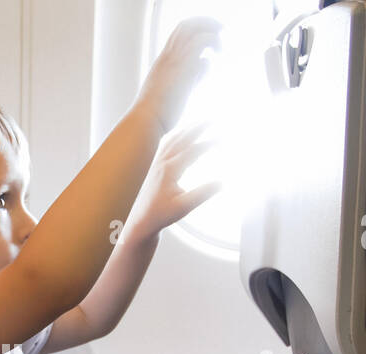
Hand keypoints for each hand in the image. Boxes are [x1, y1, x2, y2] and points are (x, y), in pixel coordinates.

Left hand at [122, 124, 221, 244]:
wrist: (140, 221)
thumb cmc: (160, 215)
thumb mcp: (184, 206)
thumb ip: (203, 193)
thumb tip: (222, 182)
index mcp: (169, 170)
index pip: (193, 150)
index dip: (210, 143)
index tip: (224, 139)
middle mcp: (162, 163)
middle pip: (183, 138)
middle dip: (199, 127)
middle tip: (214, 119)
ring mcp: (157, 164)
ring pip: (173, 140)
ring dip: (187, 130)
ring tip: (200, 123)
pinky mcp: (155, 168)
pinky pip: (166, 146)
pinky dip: (177, 137)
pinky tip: (182, 137)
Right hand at [133, 17, 222, 136]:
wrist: (146, 119)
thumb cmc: (158, 111)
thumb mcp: (173, 88)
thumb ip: (190, 74)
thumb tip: (205, 65)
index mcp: (164, 59)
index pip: (180, 31)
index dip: (197, 27)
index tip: (210, 33)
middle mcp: (169, 56)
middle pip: (188, 25)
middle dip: (207, 23)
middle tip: (220, 31)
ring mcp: (176, 61)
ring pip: (197, 31)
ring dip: (213, 34)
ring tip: (219, 48)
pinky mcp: (184, 70)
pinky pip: (202, 46)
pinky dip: (212, 47)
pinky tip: (214, 60)